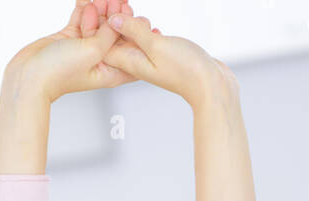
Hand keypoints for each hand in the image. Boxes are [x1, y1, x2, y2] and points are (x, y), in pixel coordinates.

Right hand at [5, 1, 140, 102]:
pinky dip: (85, 7)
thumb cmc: (59, 74)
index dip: (138, 37)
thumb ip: (109, 34)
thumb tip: (119, 20)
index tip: (141, 20)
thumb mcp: (93, 51)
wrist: (30, 74)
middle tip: (120, 1)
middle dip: (118, 16)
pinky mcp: (70, 38)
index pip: (131, 54)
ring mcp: (84, 48)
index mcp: (110, 71)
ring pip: (98, 23)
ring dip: (101, 8)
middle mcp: (99, 60)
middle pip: (115, 35)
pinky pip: (81, 19)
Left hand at [99, 13, 236, 106]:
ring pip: (129, 38)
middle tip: (120, 2)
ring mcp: (148, 60)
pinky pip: (143, 40)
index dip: (98, 24)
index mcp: (129, 63)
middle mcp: (136, 63)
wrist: (209, 85)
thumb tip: (112, 21)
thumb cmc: (185, 70)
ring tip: (129, 6)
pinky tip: (147, 22)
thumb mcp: (155, 45)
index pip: (102, 45)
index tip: (103, 6)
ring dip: (129, 22)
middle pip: (114, 40)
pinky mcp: (159, 57)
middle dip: (112, 19)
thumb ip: (133, 32)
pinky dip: (142, 29)